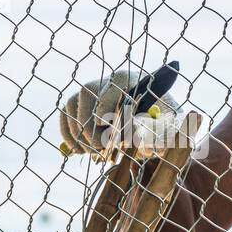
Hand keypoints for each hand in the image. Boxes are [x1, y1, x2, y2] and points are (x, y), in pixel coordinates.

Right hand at [59, 61, 182, 160]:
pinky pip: (66, 116)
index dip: (106, 106)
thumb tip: (133, 133)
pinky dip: (68, 134)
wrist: (155, 128)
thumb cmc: (163, 127)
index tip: (105, 126)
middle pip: (88, 92)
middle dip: (89, 123)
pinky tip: (79, 151)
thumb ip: (153, 130)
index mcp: (133, 80)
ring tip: (92, 151)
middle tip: (99, 146)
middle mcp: (109, 82)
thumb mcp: (166, 129)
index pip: (113, 85)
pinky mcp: (81, 107)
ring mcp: (92, 93)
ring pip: (73, 104)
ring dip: (77, 130)